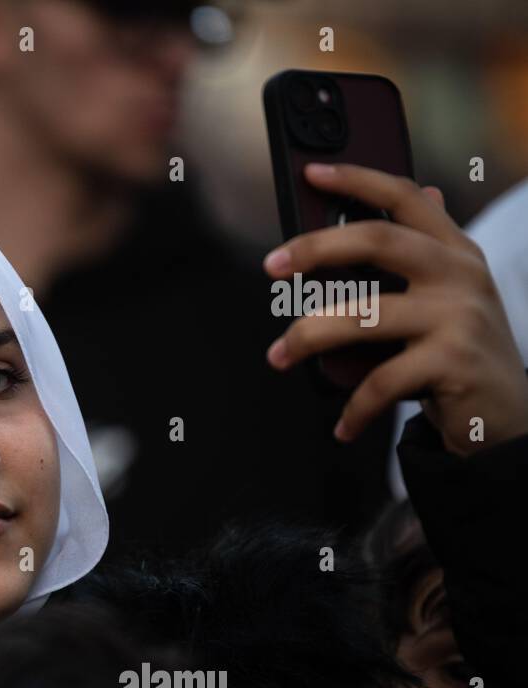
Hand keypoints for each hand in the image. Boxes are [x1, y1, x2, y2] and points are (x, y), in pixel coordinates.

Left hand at [263, 162, 527, 454]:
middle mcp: (460, 274)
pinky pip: (379, 381)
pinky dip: (353, 408)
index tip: (312, 173)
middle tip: (272, 266)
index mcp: (454, 252)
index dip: (358, 179)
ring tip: (279, 356)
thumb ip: (406, 266)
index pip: (406, 197)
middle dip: (315, 248)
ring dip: (306, 338)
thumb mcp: (440, 304)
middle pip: (376, 240)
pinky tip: (342, 425)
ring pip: (360, 316)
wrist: (510, 420)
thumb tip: (353, 223)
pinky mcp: (454, 361)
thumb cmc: (458, 358)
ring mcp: (459, 316)